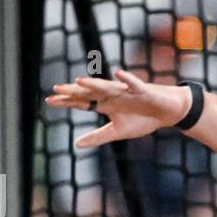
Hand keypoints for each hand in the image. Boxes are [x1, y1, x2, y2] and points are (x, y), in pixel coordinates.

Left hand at [45, 68, 190, 147]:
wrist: (166, 112)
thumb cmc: (142, 119)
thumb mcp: (117, 132)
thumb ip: (97, 137)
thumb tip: (76, 144)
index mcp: (106, 104)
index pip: (82, 102)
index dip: (67, 101)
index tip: (49, 100)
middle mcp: (112, 95)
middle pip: (90, 92)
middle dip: (74, 90)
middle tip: (56, 89)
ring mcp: (126, 92)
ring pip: (107, 86)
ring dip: (94, 83)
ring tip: (80, 80)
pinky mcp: (142, 90)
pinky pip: (133, 83)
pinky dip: (126, 79)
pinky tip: (117, 73)